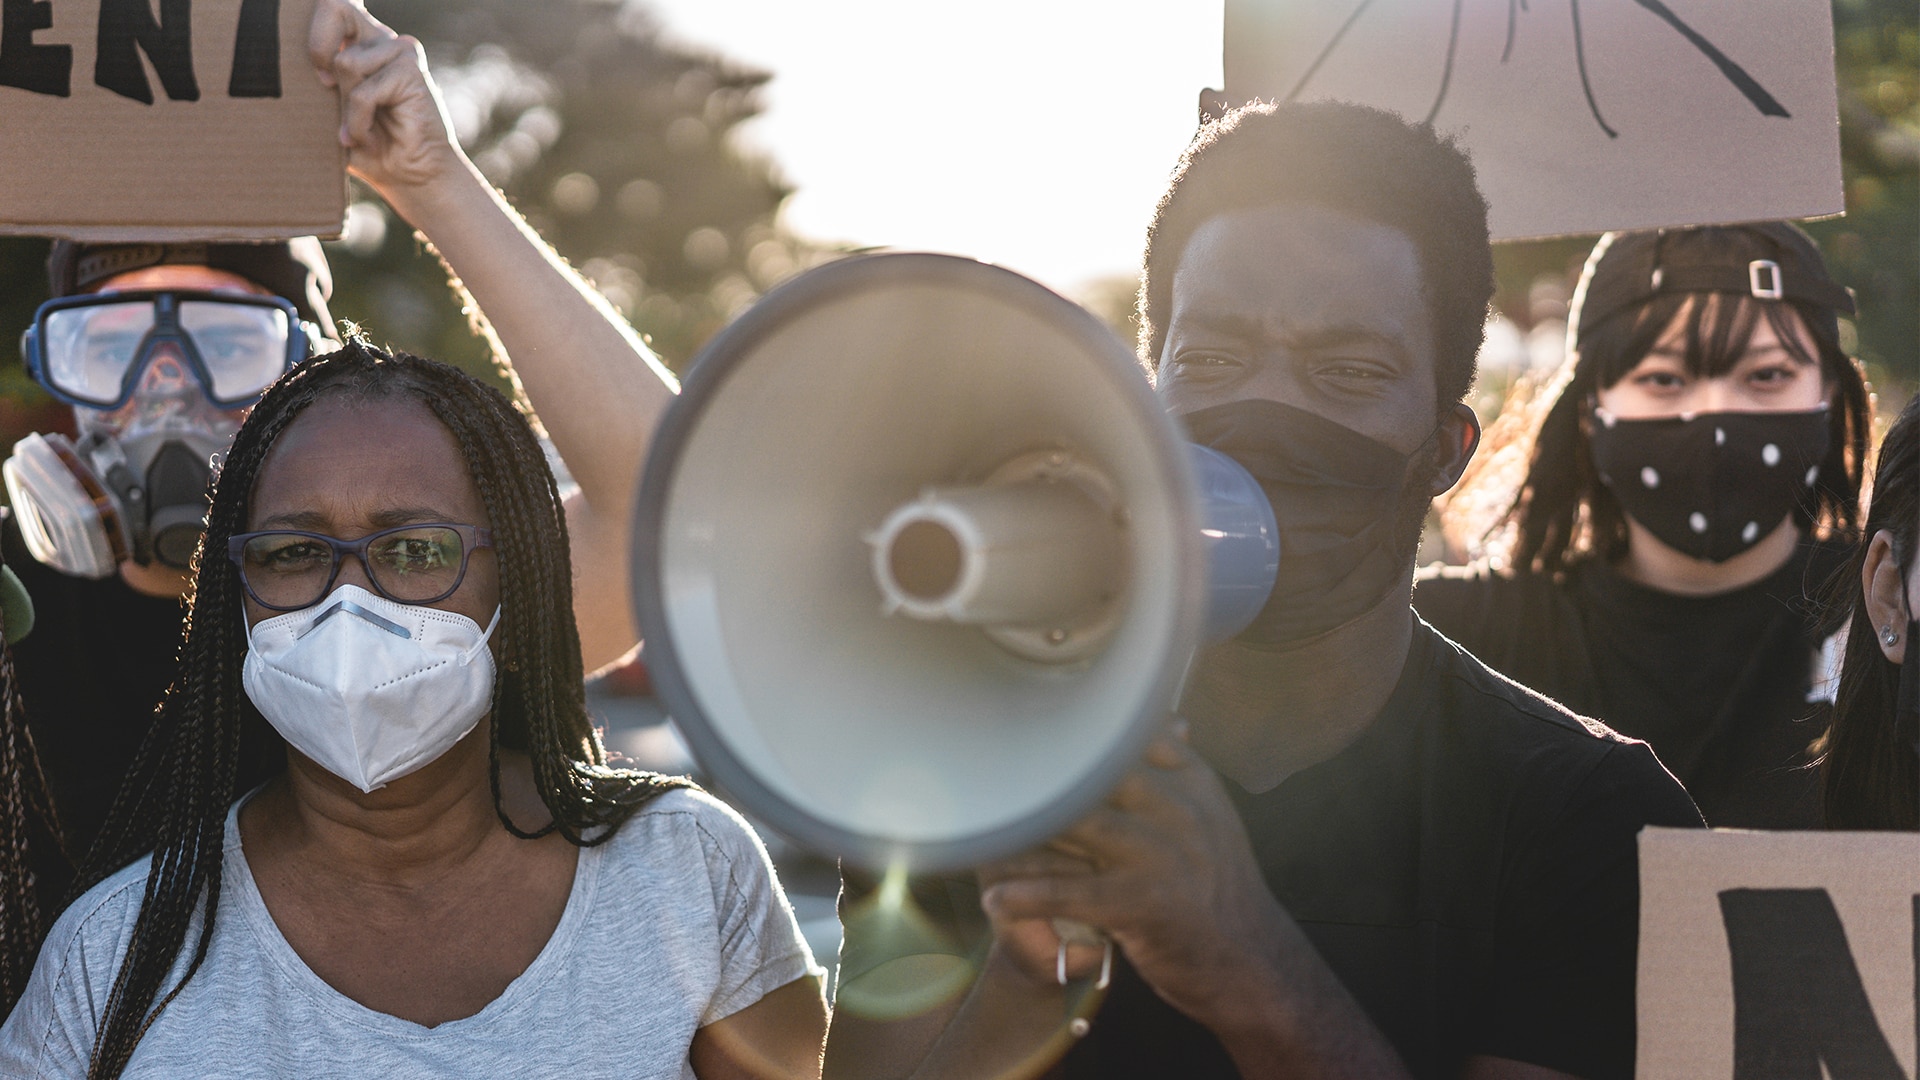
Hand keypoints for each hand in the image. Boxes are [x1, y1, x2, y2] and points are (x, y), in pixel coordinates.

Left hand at [308, 0, 464, 197]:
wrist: (411, 176)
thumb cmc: (367, 148)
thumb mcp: (327, 113)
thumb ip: (312, 86)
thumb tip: (276, 74)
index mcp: (358, 42)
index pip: (329, 7)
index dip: (311, 31)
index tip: (317, 78)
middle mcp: (379, 39)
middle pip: (334, 5)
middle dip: (318, 46)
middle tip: (324, 86)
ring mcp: (398, 51)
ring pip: (345, 62)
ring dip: (345, 108)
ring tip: (359, 131)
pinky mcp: (411, 70)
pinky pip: (364, 91)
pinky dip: (359, 122)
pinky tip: (371, 139)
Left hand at [977, 724, 1291, 1030]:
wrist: (1254, 964)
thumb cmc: (1220, 891)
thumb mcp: (1213, 821)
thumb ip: (1181, 775)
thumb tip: (1170, 722)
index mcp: (1193, 783)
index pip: (1125, 736)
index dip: (1072, 731)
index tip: (1028, 728)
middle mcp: (1179, 809)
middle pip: (1093, 773)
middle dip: (1040, 774)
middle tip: (986, 772)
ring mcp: (1162, 854)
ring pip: (1076, 823)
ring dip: (1022, 830)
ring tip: (981, 832)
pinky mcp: (1143, 902)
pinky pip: (1069, 892)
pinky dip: (1027, 896)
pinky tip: (995, 900)